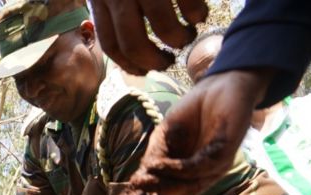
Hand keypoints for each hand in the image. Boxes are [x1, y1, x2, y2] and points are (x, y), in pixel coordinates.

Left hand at [90, 0, 207, 74]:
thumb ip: (114, 11)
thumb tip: (128, 48)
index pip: (110, 45)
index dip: (130, 64)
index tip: (145, 71)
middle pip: (133, 43)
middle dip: (154, 61)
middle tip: (168, 62)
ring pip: (163, 28)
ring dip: (179, 39)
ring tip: (187, 35)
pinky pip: (189, 5)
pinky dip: (197, 16)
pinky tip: (199, 16)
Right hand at [123, 69, 269, 194]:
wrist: (220, 85)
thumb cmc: (193, 112)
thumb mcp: (164, 138)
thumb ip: (154, 159)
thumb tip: (136, 182)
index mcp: (191, 174)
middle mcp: (204, 176)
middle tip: (134, 190)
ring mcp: (216, 167)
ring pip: (189, 188)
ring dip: (162, 186)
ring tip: (142, 179)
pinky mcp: (224, 153)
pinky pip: (198, 168)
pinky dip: (175, 170)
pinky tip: (158, 165)